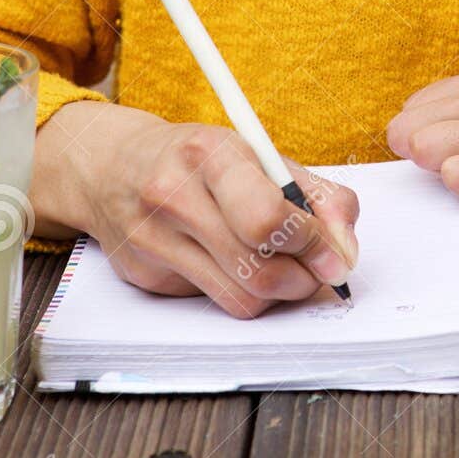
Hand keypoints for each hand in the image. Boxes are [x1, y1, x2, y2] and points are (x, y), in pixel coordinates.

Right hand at [32, 102, 358, 317]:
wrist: (112, 166)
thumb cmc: (200, 160)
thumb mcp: (258, 154)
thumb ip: (315, 194)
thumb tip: (346, 249)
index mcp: (211, 154)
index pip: (269, 218)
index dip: (314, 244)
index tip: (336, 255)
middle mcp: (173, 196)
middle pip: (259, 271)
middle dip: (304, 279)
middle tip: (318, 271)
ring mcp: (153, 241)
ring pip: (240, 299)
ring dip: (278, 294)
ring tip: (285, 270)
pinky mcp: (145, 277)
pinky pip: (214, 303)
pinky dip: (241, 292)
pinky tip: (237, 265)